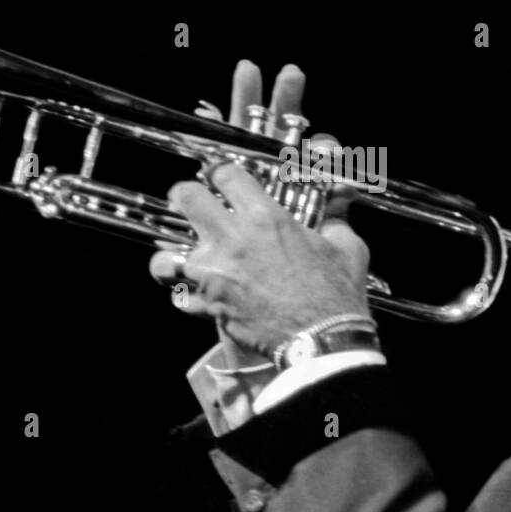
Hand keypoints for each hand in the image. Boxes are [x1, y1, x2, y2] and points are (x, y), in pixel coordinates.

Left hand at [153, 162, 370, 356]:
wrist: (323, 339)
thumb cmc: (336, 294)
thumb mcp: (345, 246)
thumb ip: (335, 216)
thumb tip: (342, 196)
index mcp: (266, 218)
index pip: (226, 174)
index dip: (221, 171)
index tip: (221, 176)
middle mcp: (233, 239)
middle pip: (186, 198)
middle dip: (185, 197)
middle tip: (192, 204)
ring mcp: (215, 274)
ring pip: (165, 257)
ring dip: (172, 255)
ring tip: (183, 257)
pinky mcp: (210, 306)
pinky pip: (179, 297)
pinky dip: (184, 295)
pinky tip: (195, 293)